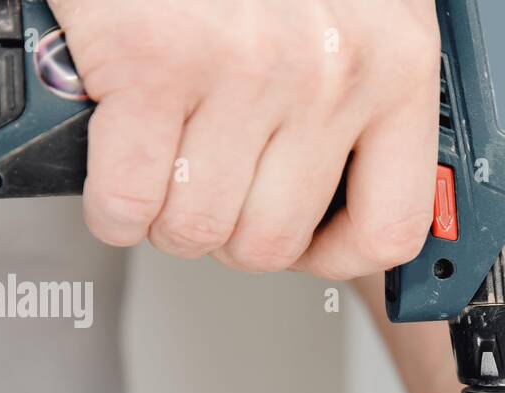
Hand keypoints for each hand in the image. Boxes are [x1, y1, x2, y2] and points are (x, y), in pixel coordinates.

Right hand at [49, 0, 438, 276]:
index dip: (335, 254)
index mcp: (393, 60)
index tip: (306, 243)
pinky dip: (111, 206)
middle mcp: (329, 71)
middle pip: (272, 241)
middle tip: (206, 192)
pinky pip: (129, 200)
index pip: (390, 224)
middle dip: (226, 232)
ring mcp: (244, 71)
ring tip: (161, 173)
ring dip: (165, 220)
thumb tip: (332, 185)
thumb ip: (354, 84)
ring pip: (198, 229)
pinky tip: (116, 173)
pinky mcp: (154, 62)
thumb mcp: (349, 3)